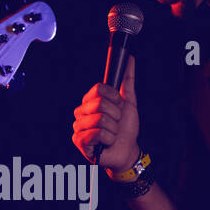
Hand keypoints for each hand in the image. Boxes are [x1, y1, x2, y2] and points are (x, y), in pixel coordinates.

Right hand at [72, 55, 140, 172]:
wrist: (127, 150)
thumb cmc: (125, 128)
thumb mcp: (129, 101)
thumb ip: (127, 80)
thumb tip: (131, 59)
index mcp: (89, 101)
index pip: (99, 89)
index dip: (114, 98)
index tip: (119, 106)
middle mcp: (80, 112)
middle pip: (100, 103)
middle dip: (116, 115)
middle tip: (116, 123)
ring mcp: (78, 127)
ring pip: (101, 120)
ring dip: (114, 129)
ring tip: (112, 134)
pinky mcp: (79, 141)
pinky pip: (98, 134)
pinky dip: (109, 139)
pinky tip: (107, 143)